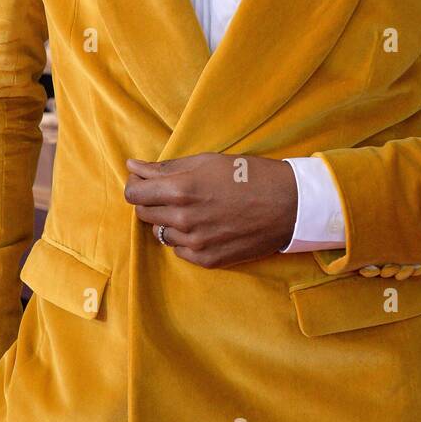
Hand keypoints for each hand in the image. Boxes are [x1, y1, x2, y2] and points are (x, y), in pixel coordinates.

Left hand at [124, 153, 297, 267]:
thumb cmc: (247, 175)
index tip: (144, 180)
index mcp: (180, 190)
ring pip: (161, 233)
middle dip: (152, 201)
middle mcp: (183, 220)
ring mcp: (194, 243)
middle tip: (173, 192)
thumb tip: (132, 166)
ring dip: (169, 221)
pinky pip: (179, 249)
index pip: (133, 193)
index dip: (136, 184)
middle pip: (143, 214)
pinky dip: (185, 237)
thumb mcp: (206, 161)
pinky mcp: (206, 260)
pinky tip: (206, 224)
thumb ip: (166, 168)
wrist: (287, 205)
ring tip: (196, 208)